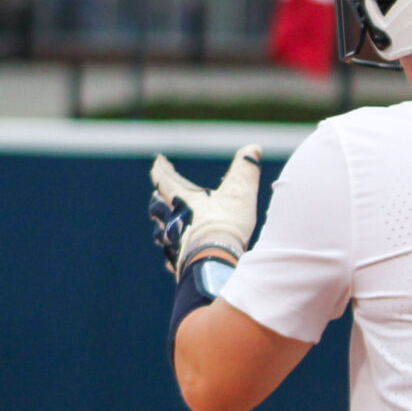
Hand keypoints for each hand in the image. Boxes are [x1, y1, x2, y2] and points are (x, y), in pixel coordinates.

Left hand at [149, 146, 261, 274]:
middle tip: (158, 195)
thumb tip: (253, 148)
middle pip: (158, 206)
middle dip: (159, 199)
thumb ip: (244, 168)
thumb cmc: (225, 222)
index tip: (158, 161)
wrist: (216, 258)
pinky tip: (176, 257)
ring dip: (164, 226)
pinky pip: (172, 256)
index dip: (161, 169)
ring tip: (167, 226)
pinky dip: (173, 253)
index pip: (166, 180)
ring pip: (162, 232)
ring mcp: (173, 243)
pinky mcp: (179, 262)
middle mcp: (172, 220)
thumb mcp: (239, 191)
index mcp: (182, 200)